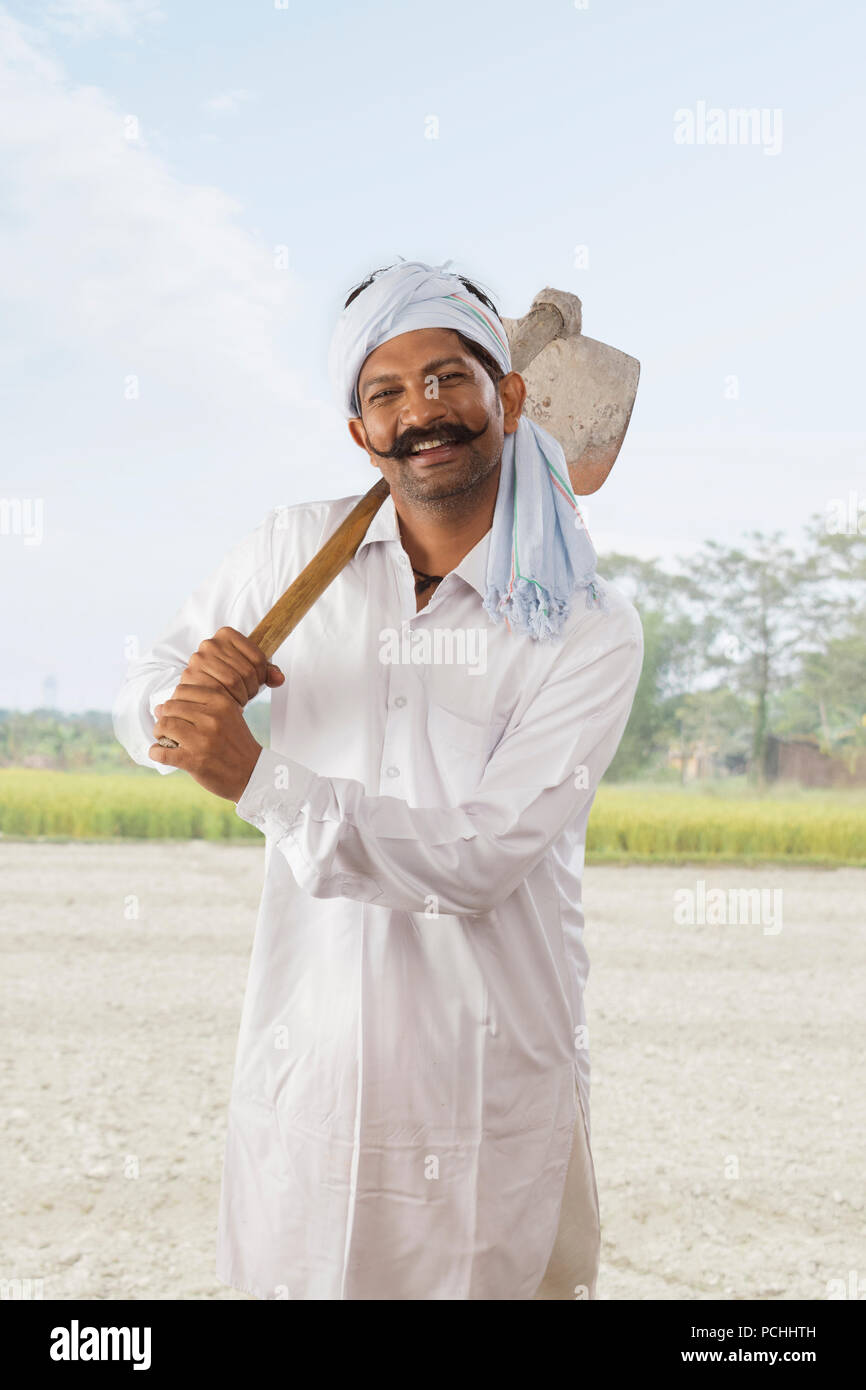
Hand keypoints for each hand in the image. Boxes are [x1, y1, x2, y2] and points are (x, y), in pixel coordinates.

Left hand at [148, 683, 263, 801]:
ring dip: (159, 734)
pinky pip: (162, 752)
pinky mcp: (195, 761)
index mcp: (221, 702)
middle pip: (170, 707)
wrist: (252, 773)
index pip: (182, 690)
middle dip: (165, 718)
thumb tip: (158, 707)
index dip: (175, 701)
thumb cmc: (235, 744)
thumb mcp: (225, 716)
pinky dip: (156, 753)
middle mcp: (212, 718)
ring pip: (163, 725)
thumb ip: (195, 708)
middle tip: (170, 730)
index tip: (179, 714)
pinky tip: (160, 754)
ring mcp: (203, 740)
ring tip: (166, 740)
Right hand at [177, 626, 283, 706]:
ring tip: (237, 698)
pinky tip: (227, 702)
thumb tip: (278, 678)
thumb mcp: (250, 669)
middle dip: (252, 688)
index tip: (256, 681)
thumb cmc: (228, 676)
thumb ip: (267, 671)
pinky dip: (228, 700)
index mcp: (226, 634)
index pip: (258, 658)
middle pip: (247, 671)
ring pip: (234, 682)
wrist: (200, 689)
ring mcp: (198, 659)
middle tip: (246, 694)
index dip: (262, 675)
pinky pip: (218, 691)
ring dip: (240, 696)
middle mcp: (210, 644)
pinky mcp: (191, 677)